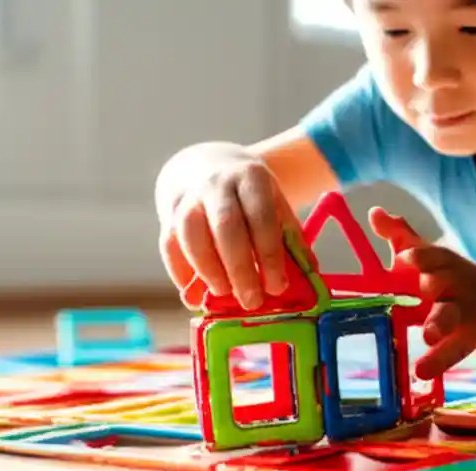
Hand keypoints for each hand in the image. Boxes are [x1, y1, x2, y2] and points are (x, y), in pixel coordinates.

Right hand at [158, 146, 298, 309]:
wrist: (208, 165)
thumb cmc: (249, 197)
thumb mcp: (275, 205)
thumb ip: (289, 238)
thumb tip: (307, 277)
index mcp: (251, 178)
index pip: (261, 217)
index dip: (269, 255)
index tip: (276, 286)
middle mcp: (216, 184)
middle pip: (225, 226)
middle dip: (239, 268)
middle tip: (251, 300)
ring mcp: (188, 197)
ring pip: (190, 233)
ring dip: (207, 270)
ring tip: (223, 294)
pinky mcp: (167, 213)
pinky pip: (169, 245)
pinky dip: (180, 274)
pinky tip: (194, 295)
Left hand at [369, 208, 475, 379]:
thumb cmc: (442, 274)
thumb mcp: (425, 254)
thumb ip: (400, 236)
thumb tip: (375, 213)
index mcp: (443, 265)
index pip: (433, 257)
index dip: (420, 258)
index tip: (405, 258)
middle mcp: (454, 288)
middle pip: (444, 287)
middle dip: (436, 296)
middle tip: (427, 310)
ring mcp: (463, 315)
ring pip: (452, 321)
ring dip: (440, 336)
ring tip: (427, 352)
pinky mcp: (464, 340)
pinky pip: (452, 353)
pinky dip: (438, 362)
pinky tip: (422, 373)